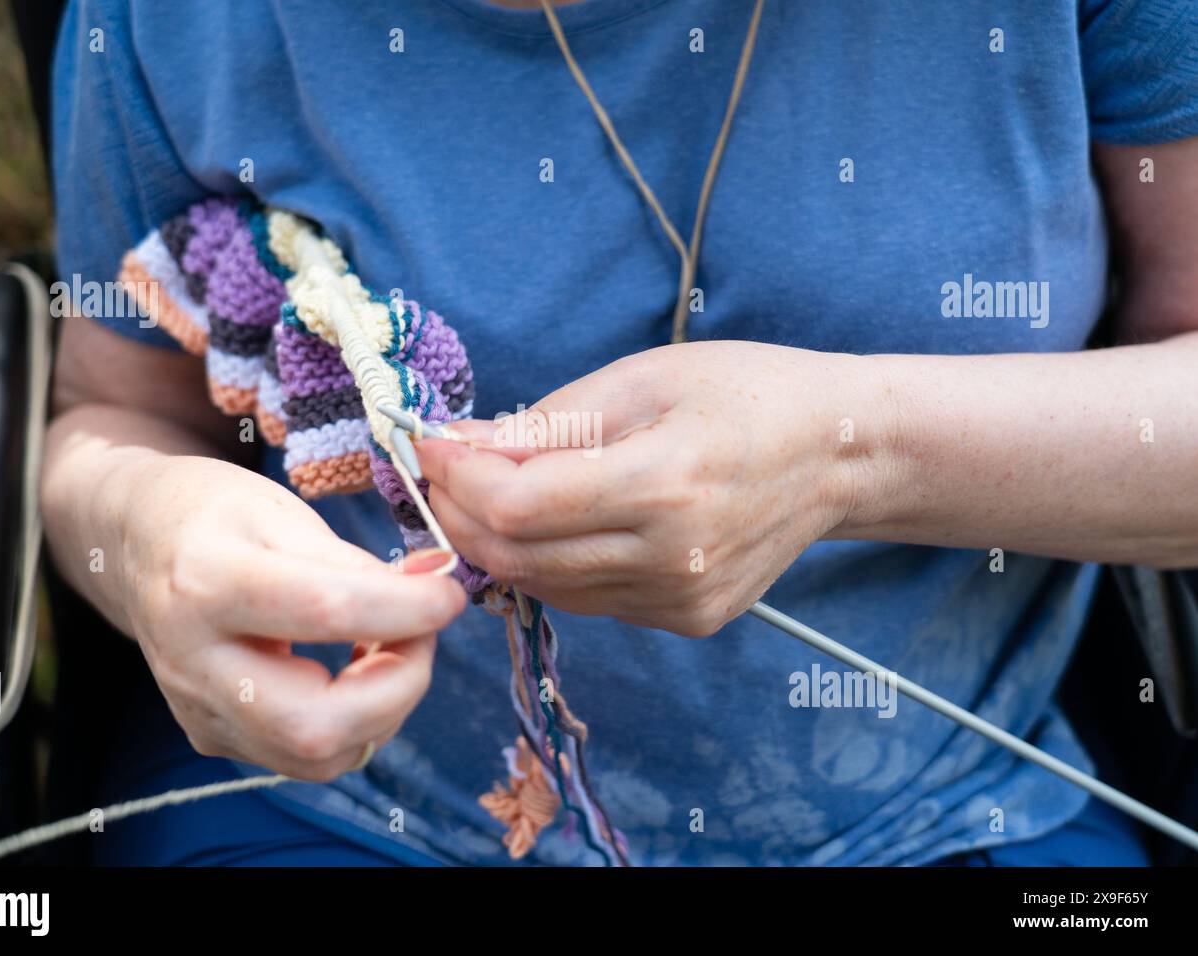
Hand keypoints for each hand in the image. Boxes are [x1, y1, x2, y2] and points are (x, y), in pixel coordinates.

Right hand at [119, 456, 465, 778]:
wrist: (137, 543)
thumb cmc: (215, 514)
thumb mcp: (281, 511)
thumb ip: (356, 562)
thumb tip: (432, 590)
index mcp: (207, 582)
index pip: (327, 612)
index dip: (408, 609)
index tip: (449, 593)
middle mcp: (194, 661)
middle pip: (315, 724)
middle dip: (398, 687)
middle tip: (420, 635)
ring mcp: (198, 710)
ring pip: (315, 755)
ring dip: (382, 709)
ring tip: (389, 648)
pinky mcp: (210, 736)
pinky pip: (303, 756)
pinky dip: (353, 721)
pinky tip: (355, 672)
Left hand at [417, 341, 877, 636]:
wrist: (837, 454)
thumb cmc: (747, 394)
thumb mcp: (646, 378)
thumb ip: (549, 421)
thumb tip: (461, 445)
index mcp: (665, 484)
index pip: (517, 507)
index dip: (457, 478)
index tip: (430, 443)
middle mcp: (673, 559)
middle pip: (518, 559)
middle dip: (460, 514)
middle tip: (443, 470)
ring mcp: (681, 600)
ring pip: (544, 586)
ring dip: (498, 542)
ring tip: (490, 490)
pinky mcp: (686, 619)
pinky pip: (587, 598)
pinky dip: (551, 561)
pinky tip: (558, 520)